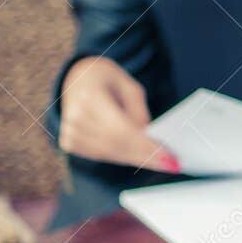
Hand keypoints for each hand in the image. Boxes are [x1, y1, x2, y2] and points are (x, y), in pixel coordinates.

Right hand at [58, 57, 179, 171]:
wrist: (77, 78)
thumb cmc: (107, 80)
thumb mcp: (129, 86)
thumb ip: (139, 111)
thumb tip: (149, 139)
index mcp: (89, 97)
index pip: (120, 129)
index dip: (145, 146)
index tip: (168, 157)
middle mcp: (75, 117)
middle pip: (116, 145)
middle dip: (146, 156)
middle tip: (171, 164)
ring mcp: (70, 132)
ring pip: (110, 154)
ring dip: (137, 159)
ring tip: (162, 163)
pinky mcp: (70, 143)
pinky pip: (101, 155)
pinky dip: (123, 157)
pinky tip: (141, 158)